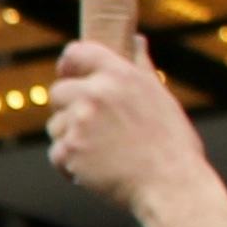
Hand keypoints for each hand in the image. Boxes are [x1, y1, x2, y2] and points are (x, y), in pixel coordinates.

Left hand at [46, 39, 226, 226]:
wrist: (171, 186)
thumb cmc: (172, 144)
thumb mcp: (160, 98)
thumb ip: (140, 68)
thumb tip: (136, 40)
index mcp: (122, 76)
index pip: (78, 52)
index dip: (69, 64)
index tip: (67, 73)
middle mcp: (97, 93)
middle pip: (57, 92)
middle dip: (68, 110)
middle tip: (92, 128)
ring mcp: (80, 122)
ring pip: (55, 125)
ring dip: (70, 139)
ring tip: (103, 153)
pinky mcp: (70, 150)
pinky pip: (56, 153)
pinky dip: (70, 165)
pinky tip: (96, 170)